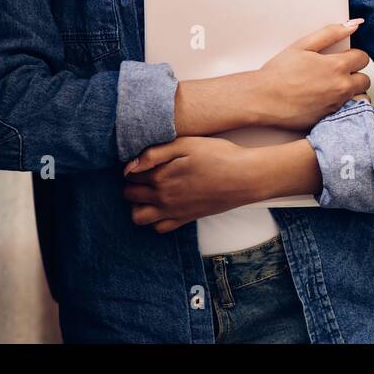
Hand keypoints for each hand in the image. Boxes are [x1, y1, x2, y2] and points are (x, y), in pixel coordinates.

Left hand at [123, 136, 263, 232]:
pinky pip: (159, 228)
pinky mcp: (185, 219)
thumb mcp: (186, 144)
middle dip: (131, 184)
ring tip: (148, 191)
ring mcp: (173, 211)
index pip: (130, 174)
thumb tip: (129, 167)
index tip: (142, 159)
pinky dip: (154, 220)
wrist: (245, 177)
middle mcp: (163, 198)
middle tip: (143, 173)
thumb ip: (154, 154)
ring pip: (138, 216)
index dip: (133, 165)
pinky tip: (162, 205)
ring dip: (137, 204)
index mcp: (160, 177)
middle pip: (129, 195)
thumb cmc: (217, 155)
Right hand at [251, 20, 371, 130]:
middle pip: (365, 80)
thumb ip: (331, 33)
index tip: (342, 58)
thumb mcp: (303, 45)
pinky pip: (348, 112)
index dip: (353, 56)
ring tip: (334, 89)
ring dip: (353, 93)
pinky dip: (343, 107)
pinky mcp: (330, 120)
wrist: (263, 99)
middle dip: (355, 75)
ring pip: (360, 97)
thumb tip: (354, 24)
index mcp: (337, 66)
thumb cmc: (279, 72)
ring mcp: (337, 106)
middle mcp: (341, 88)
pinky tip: (326, 102)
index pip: (363, 58)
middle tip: (337, 74)